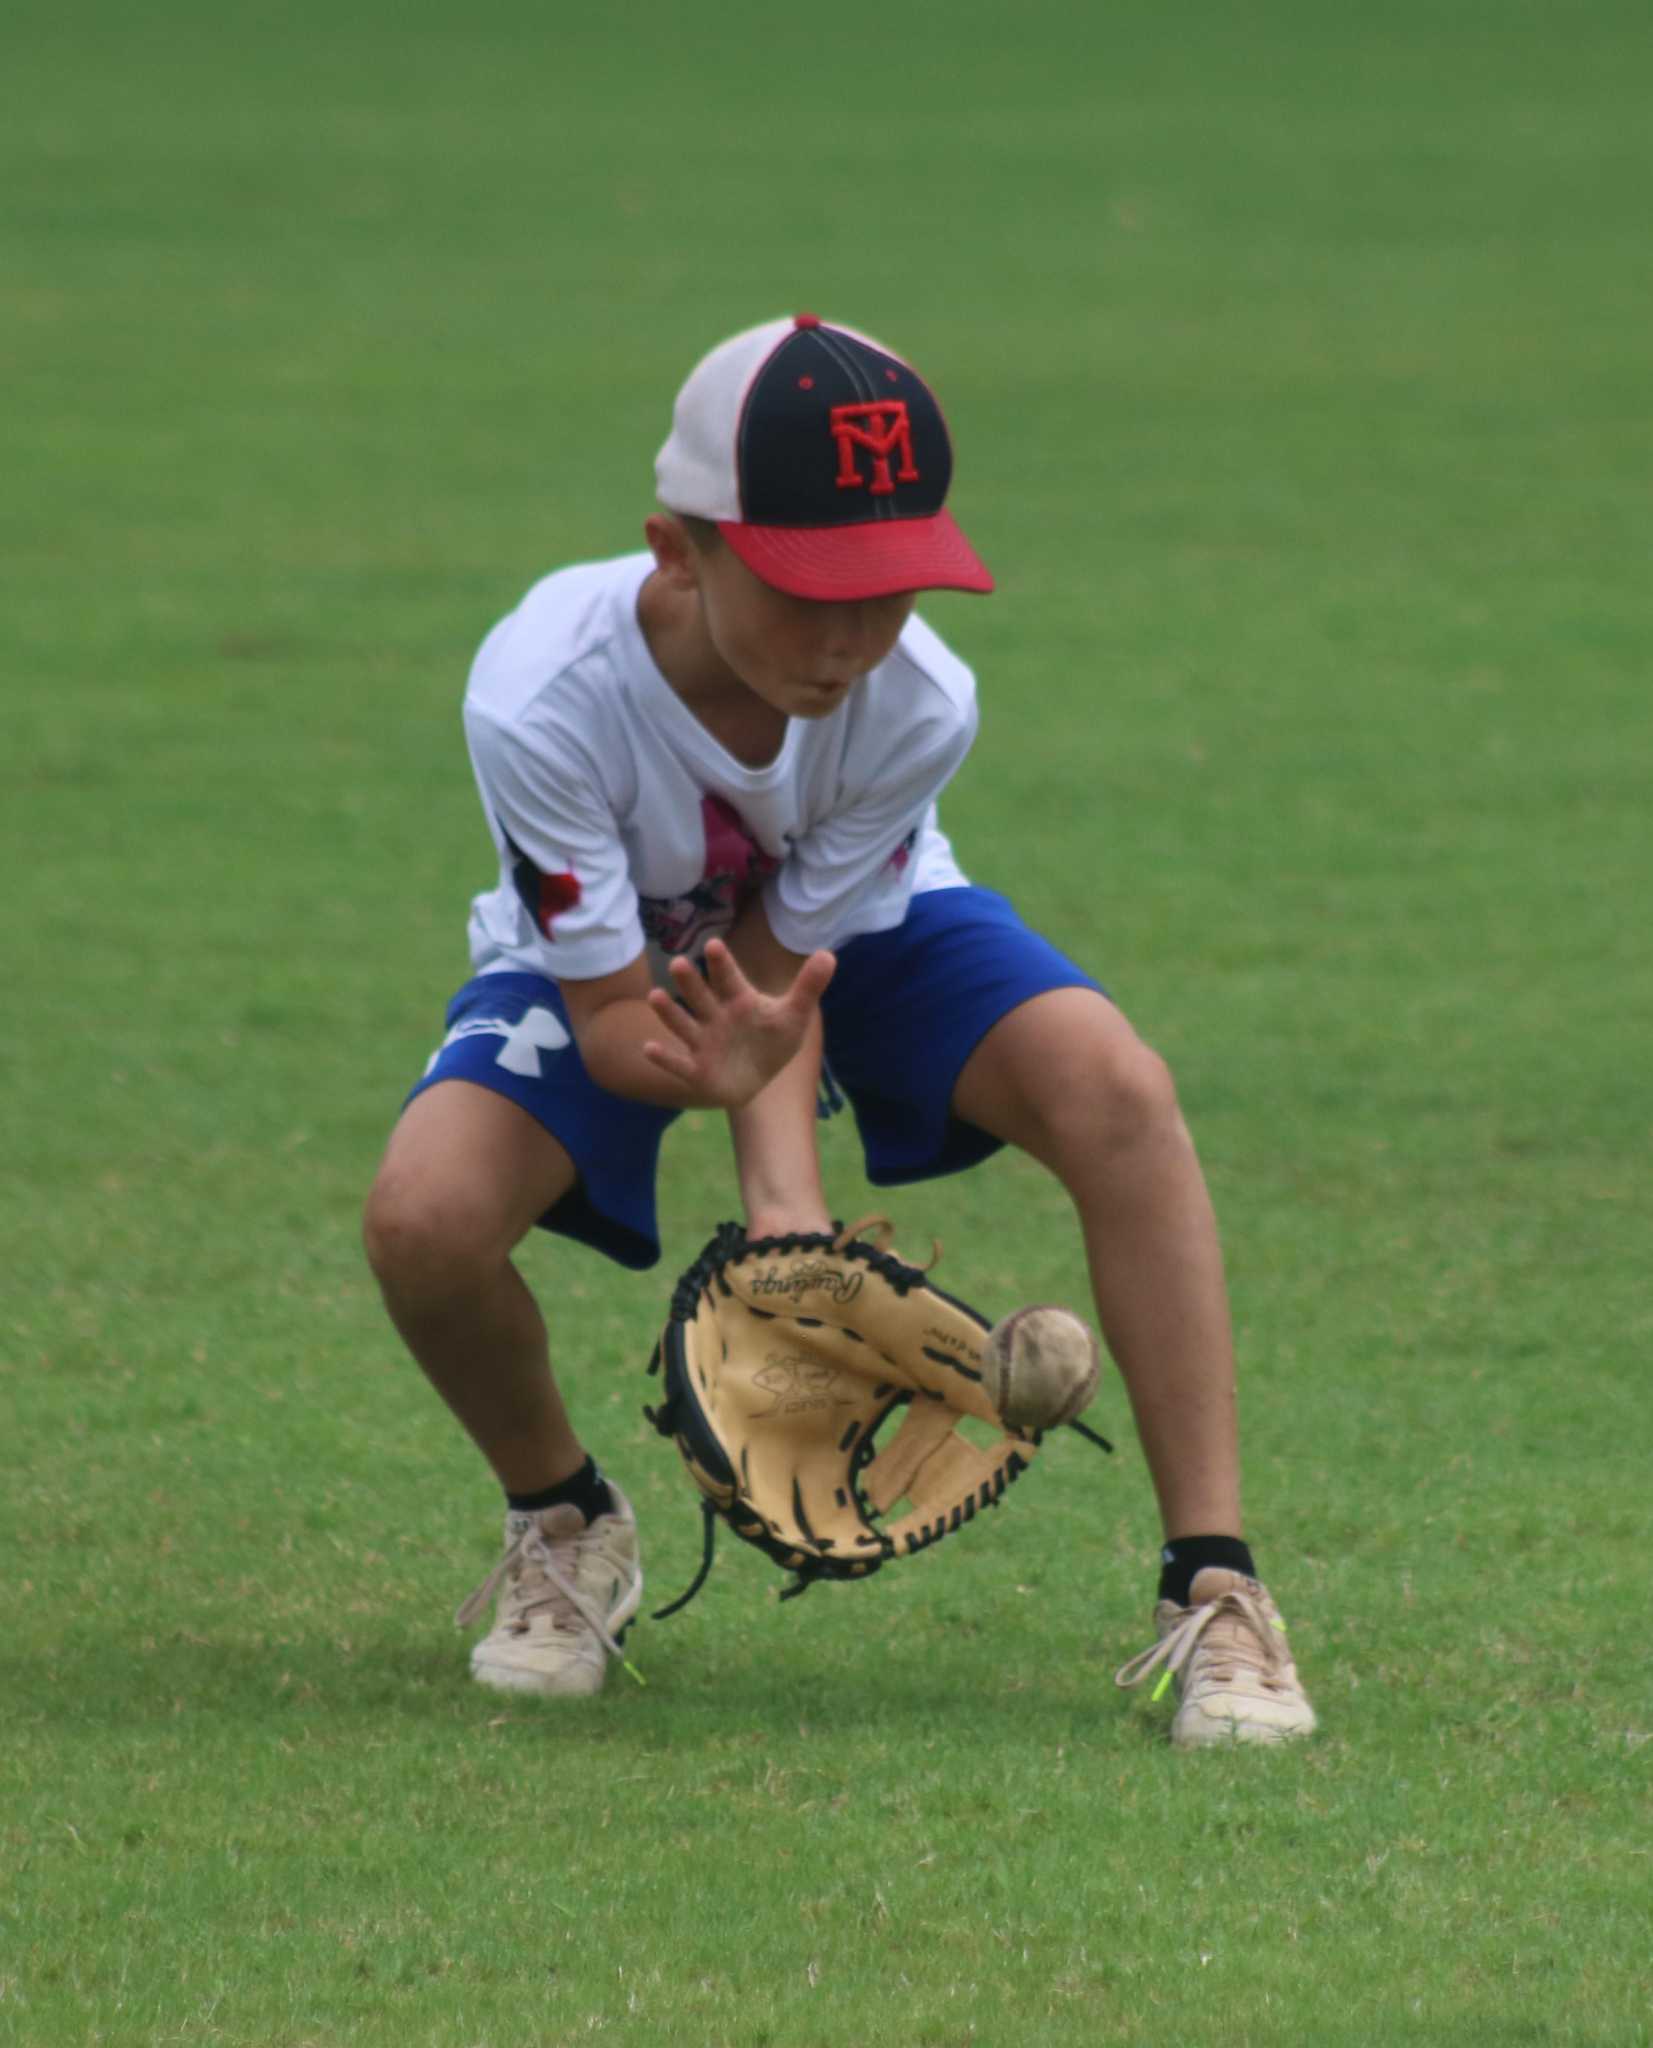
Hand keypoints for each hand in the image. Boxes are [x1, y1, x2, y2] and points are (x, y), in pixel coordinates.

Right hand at [642, 939, 835, 1108]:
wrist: (757, 1080)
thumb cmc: (772, 1041)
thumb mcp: (794, 1016)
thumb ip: (808, 987)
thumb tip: (829, 954)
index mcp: (738, 1001)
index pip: (729, 978)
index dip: (721, 964)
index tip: (714, 944)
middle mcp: (715, 1017)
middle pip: (701, 997)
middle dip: (690, 982)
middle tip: (677, 962)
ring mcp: (703, 1043)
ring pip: (683, 1025)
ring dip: (669, 1012)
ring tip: (655, 996)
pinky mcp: (696, 1070)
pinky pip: (678, 1063)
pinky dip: (664, 1058)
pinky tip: (648, 1048)